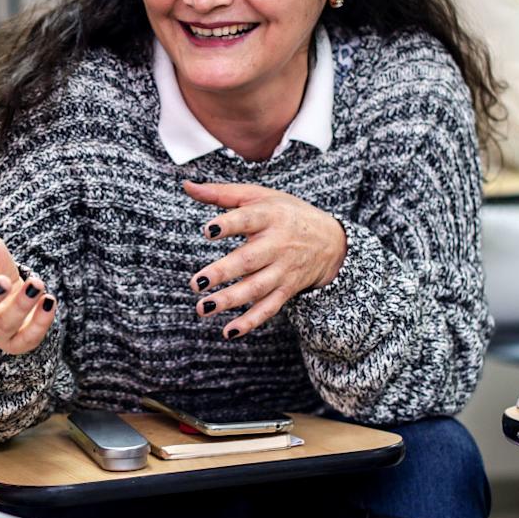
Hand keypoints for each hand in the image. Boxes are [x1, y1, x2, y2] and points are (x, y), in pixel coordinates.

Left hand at [183, 180, 346, 338]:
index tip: (207, 230)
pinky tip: (228, 332)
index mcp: (270, 216)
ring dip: (230, 300)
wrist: (331, 240)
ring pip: (256, 288)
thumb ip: (222, 193)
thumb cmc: (286, 212)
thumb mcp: (259, 195)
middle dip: (223, 273)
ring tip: (203, 308)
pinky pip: (269, 308)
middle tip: (196, 283)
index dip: (229, 225)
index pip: (248, 220)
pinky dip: (250, 322)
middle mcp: (278, 244)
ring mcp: (283, 270)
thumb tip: (187, 185)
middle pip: (249, 260)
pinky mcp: (287, 290)